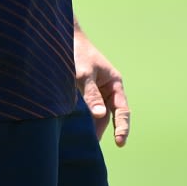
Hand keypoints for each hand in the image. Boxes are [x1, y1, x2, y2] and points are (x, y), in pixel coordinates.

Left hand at [74, 29, 129, 147]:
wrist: (64, 38)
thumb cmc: (77, 52)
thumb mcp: (83, 73)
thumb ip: (91, 94)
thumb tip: (99, 114)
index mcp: (114, 84)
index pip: (122, 111)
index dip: (122, 127)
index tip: (120, 143)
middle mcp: (107, 90)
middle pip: (108, 117)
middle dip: (100, 131)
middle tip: (90, 146)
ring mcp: (95, 93)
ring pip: (95, 115)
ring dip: (89, 126)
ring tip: (80, 142)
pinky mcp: (82, 94)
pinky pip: (84, 110)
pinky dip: (80, 119)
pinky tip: (72, 129)